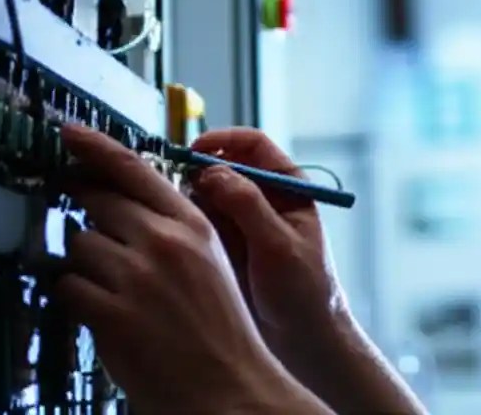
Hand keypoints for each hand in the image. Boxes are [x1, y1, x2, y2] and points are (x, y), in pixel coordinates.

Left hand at [54, 123, 332, 414]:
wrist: (230, 388)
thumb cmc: (221, 331)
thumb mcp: (211, 262)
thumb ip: (173, 230)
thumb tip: (123, 208)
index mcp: (193, 225)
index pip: (134, 169)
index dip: (95, 147)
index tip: (69, 131)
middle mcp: (164, 242)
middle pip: (96, 201)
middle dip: (85, 212)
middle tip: (91, 229)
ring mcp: (135, 278)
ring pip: (78, 245)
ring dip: (85, 264)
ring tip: (114, 291)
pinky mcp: (110, 314)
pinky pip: (67, 287)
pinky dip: (76, 298)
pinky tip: (102, 313)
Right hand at [185, 127, 344, 346]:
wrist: (303, 340)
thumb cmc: (305, 291)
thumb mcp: (278, 245)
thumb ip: (248, 205)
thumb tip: (213, 172)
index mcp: (287, 188)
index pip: (254, 146)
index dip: (225, 141)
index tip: (195, 150)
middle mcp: (262, 199)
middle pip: (224, 166)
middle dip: (199, 170)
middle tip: (175, 185)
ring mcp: (242, 222)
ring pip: (207, 193)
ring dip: (188, 197)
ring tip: (174, 214)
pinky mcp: (224, 244)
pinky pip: (199, 221)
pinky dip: (185, 221)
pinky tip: (176, 234)